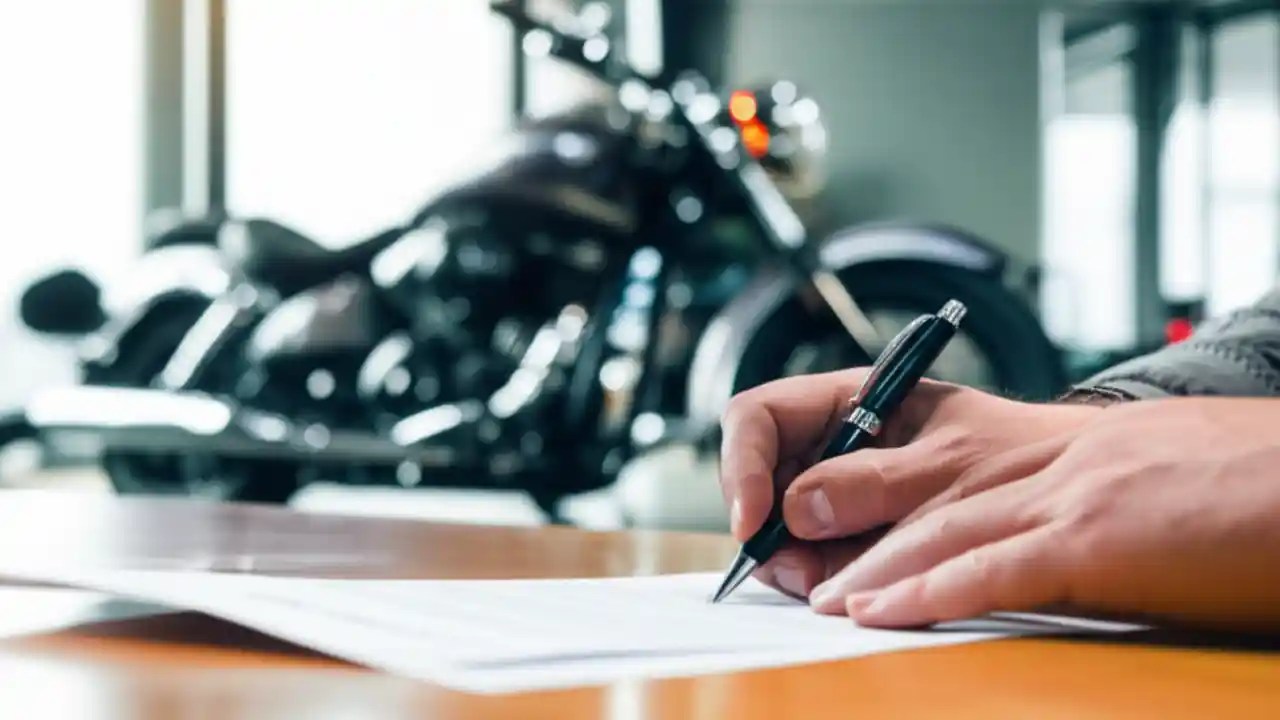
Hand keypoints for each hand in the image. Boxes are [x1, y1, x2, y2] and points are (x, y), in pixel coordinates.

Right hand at [718, 369, 1102, 599]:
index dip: (742, 464)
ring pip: (779, 524)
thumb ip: (873, 483)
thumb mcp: (948, 463)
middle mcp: (832, 444)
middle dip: (767, 524)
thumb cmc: (1018, 455)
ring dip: (792, 558)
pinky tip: (846, 584)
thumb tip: (799, 507)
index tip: (754, 518)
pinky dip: (817, 577)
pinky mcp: (850, 537)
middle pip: (759, 476)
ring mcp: (839, 492)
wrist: (1069, 489)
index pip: (758, 416)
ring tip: (832, 580)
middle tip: (796, 568)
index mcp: (845, 399)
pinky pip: (809, 557)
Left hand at [810, 397, 1279, 631]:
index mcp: (1080, 447)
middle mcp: (1063, 459)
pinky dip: (928, 590)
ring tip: (824, 601)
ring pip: (946, 527)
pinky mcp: (1098, 537)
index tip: (861, 535)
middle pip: (938, 493)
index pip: (970, 474)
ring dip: (876, 568)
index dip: (906, 504)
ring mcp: (1076, 493)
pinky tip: (879, 611)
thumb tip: (1099, 538)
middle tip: (810, 566)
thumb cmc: (1269, 490)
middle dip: (867, 531)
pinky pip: (994, 567)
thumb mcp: (1177, 481)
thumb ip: (1119, 501)